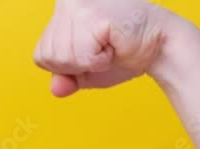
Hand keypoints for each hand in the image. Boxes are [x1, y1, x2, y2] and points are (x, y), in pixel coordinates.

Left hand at [33, 0, 179, 95]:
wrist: (159, 47)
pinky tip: (114, 44)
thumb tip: (55, 89)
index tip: (93, 52)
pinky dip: (99, 61)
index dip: (67, 66)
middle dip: (77, 65)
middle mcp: (66, 2)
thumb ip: (65, 78)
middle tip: (103, 49)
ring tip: (109, 45)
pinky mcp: (91, 15)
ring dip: (89, 62)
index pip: (41, 55)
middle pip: (49, 58)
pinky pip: (80, 57)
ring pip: (62, 58)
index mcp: (61, 10)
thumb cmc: (123, 54)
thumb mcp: (85, 71)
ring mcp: (77, 5)